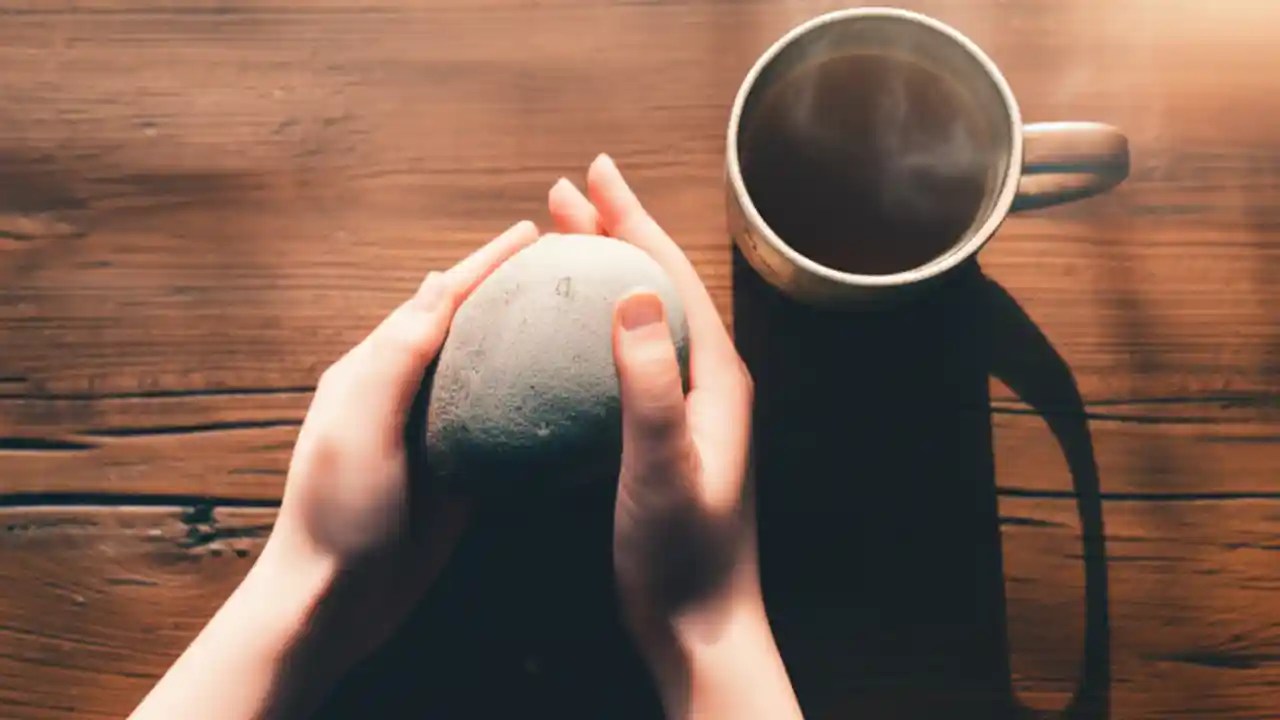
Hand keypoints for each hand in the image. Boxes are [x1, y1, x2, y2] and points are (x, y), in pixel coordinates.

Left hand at [130, 220, 538, 719]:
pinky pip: (496, 425)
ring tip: (570, 314)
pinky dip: (526, 400)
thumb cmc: (335, 515)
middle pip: (465, 326)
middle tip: (561, 263)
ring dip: (521, 338)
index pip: (437, 300)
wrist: (333, 603)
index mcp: (372, 369)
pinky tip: (560, 394)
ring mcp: (430, 433)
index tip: (530, 233)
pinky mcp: (455, 472)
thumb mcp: (359, 426)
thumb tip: (436, 281)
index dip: (484, 264)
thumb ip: (397, 356)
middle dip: (507, 289)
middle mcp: (402, 393)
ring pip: (485, 372)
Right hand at [548, 156, 801, 718]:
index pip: (670, 276)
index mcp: (714, 376)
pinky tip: (566, 331)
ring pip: (641, 316)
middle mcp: (705, 381)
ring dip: (605, 270)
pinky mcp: (659, 435)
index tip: (593, 173)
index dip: (631, 219)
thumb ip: (651, 384)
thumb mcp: (664, 465)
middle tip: (567, 191)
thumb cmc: (681, 552)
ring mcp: (684, 408)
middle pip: (656, 285)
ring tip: (566, 239)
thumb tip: (635, 294)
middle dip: (614, 231)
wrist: (695, 623)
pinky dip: (594, 323)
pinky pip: (625, 355)